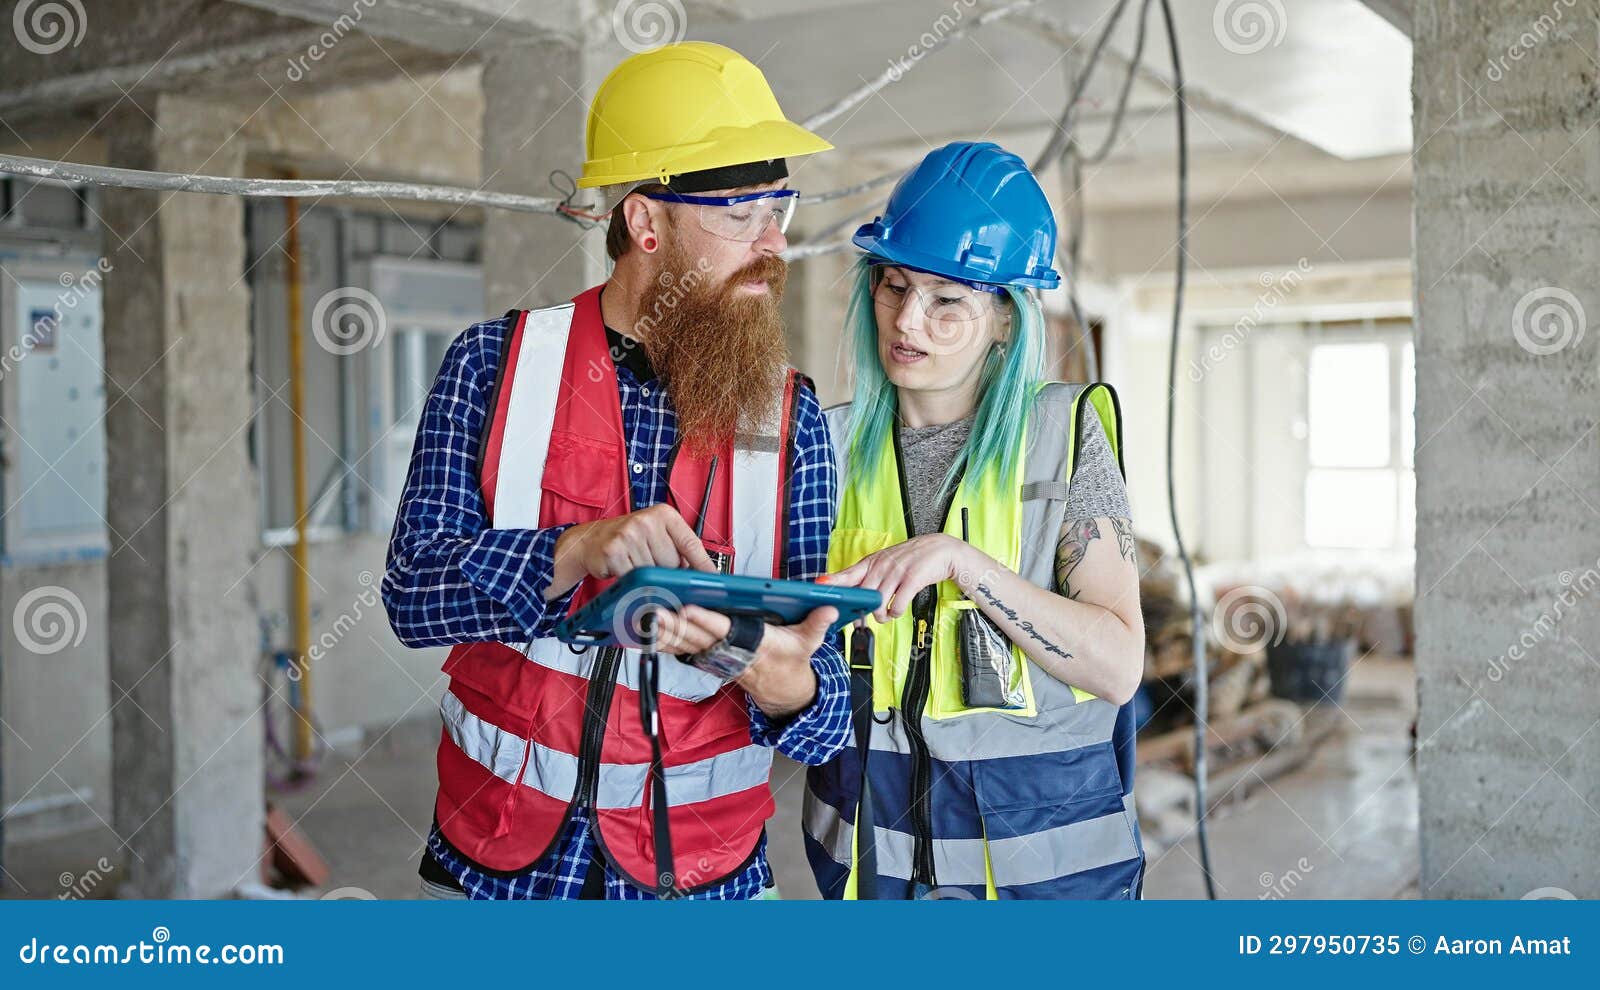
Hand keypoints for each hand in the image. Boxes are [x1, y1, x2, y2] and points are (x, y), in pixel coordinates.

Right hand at [545, 504, 715, 599]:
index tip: (713, 580)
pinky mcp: (614, 551)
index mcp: (664, 514)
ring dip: (646, 575)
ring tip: (635, 563)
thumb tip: (702, 574)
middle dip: (665, 571)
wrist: (591, 540)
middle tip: (650, 562)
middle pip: (672, 563)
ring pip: (653, 572)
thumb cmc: (629, 538)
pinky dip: (631, 580)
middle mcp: (647, 521)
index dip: (703, 565)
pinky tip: (624, 567)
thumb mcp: (657, 535)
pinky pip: (634, 578)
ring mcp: (629, 534)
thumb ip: (679, 549)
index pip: (691, 543)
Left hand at [652, 604, 835, 719]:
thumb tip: (829, 609)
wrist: (782, 689)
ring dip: (662, 633)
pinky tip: (642, 633)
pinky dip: (662, 643)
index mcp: (753, 645)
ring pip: (685, 645)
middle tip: (652, 611)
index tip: (689, 609)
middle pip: (697, 638)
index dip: (707, 621)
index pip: (726, 630)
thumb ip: (817, 625)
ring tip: (641, 618)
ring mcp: (718, 658)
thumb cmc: (791, 659)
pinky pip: (681, 651)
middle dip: (674, 626)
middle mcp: (731, 652)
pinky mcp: (709, 659)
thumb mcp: (809, 644)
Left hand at [825, 533, 984, 621]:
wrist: (940, 550)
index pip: (848, 573)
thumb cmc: (910, 559)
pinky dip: (895, 613)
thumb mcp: (885, 562)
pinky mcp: (912, 580)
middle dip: (861, 611)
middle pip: (862, 594)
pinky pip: (897, 605)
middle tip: (863, 618)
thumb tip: (850, 594)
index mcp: (873, 562)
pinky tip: (897, 610)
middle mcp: (882, 565)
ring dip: (880, 615)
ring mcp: (897, 572)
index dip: (834, 581)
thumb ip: (868, 576)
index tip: (820, 587)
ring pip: (878, 602)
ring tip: (885, 615)